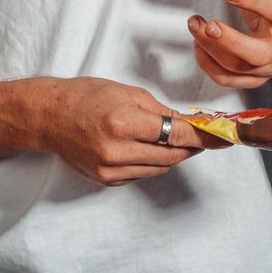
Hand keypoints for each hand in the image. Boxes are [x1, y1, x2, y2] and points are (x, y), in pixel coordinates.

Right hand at [33, 77, 224, 184]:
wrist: (49, 117)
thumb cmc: (85, 97)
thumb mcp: (127, 92)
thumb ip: (161, 111)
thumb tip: (190, 124)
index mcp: (123, 122)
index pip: (175, 134)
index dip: (203, 137)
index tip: (222, 137)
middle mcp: (116, 150)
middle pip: (172, 156)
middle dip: (191, 146)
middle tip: (205, 137)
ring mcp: (110, 169)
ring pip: (159, 168)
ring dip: (172, 154)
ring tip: (173, 138)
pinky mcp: (106, 180)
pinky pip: (142, 174)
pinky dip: (151, 162)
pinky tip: (144, 147)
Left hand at [187, 0, 271, 87]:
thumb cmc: (269, 6)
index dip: (252, 1)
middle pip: (258, 54)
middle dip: (230, 41)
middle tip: (209, 25)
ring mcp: (268, 67)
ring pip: (238, 67)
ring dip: (210, 47)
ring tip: (195, 24)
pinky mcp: (253, 80)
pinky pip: (226, 79)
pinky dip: (206, 63)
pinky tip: (198, 44)